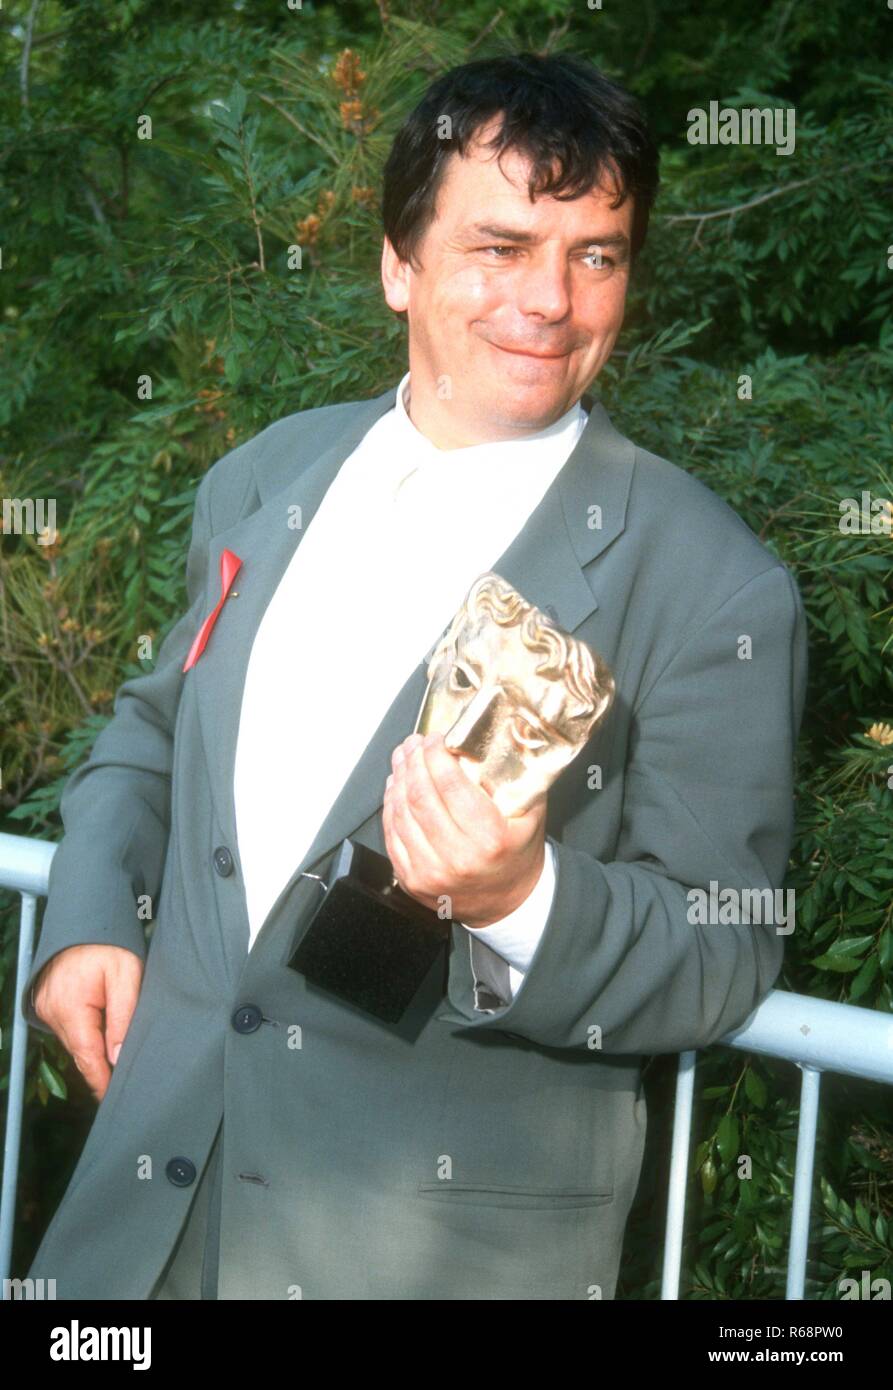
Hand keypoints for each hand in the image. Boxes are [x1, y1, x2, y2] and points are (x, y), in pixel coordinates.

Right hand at [32, 944, 143, 1101]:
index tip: (113, 1098)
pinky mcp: (47, 1004)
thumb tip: (118, 1056)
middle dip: (100, 1069)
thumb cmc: (108, 944)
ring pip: (74, 1042)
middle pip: (79, 1051)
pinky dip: (84, 1036)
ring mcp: (46, 1008)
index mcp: (71, 1007)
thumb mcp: (126, 975)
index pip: (87, 1056)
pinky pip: (68, 1029)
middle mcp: (52, 1011)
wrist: (83, 920)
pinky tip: (101, 1040)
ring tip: (115, 1065)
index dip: (101, 1080)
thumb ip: (123, 1016)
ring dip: (92, 1051)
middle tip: (122, 1084)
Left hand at [382, 731, 546, 928]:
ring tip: (403, 758)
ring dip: (398, 778)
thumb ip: (513, 777)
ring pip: (401, 813)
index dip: (436, 754)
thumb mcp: (530, 812)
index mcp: (489, 838)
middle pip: (420, 795)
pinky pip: (392, 834)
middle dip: (413, 760)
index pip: (450, 784)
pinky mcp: (411, 879)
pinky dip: (390, 805)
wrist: (509, 903)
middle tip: (413, 742)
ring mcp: (430, 872)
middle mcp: (457, 857)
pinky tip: (395, 786)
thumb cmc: (518, 852)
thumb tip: (487, 739)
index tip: (435, 737)